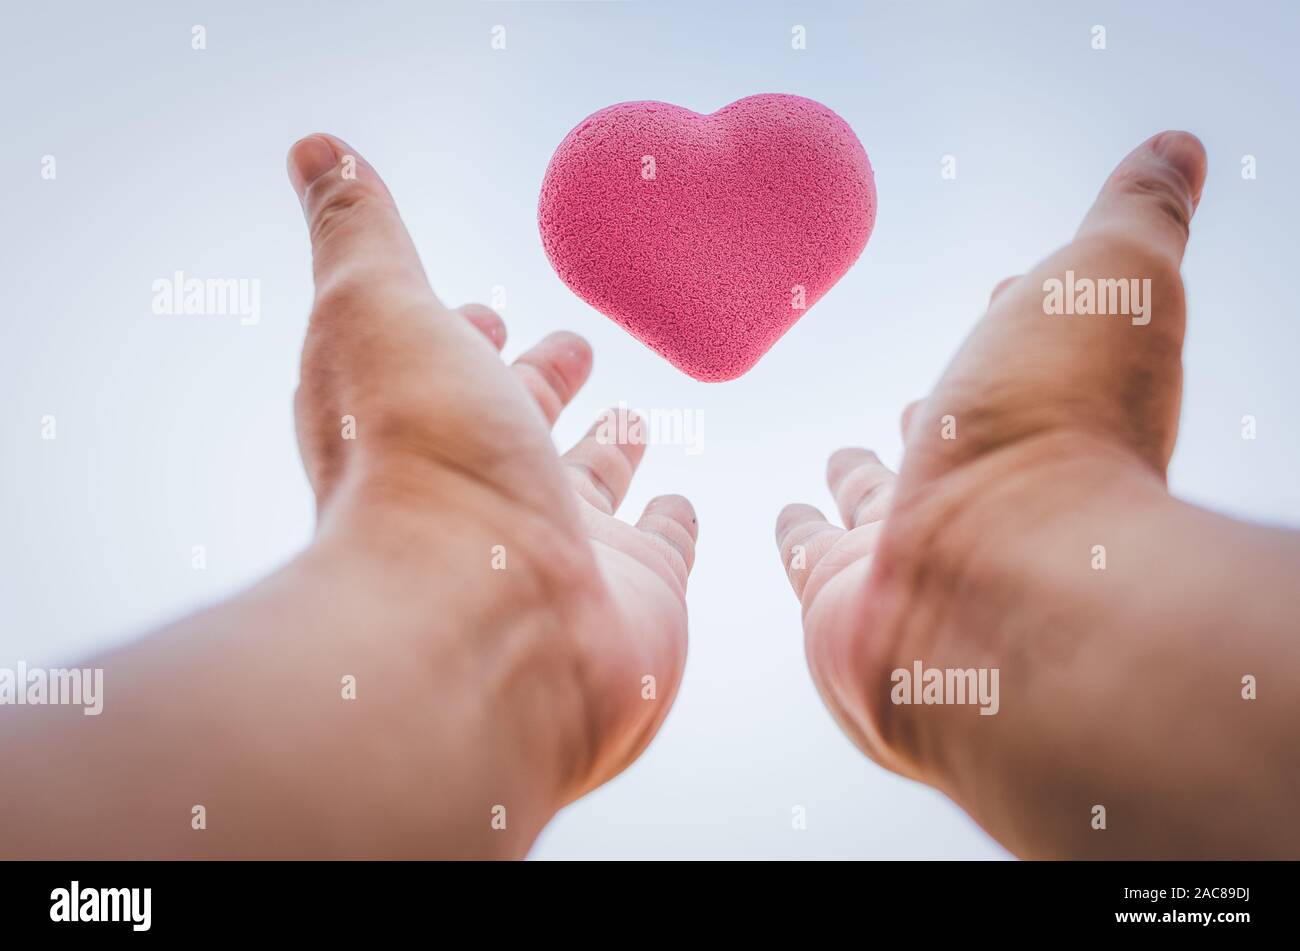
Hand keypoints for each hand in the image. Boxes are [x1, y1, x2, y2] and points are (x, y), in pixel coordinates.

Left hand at [288, 134, 697, 845]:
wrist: (487, 625)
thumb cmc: (422, 466)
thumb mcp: (377, 308)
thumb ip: (359, 231)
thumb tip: (314, 149)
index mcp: (423, 426)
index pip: (446, 366)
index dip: (462, 332)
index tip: (480, 306)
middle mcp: (488, 493)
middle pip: (519, 425)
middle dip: (542, 381)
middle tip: (571, 346)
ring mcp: (564, 550)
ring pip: (591, 490)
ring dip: (608, 453)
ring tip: (630, 418)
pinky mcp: (638, 597)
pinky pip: (661, 552)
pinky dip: (672, 530)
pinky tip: (683, 508)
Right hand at [778, 132, 1299, 857]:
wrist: (997, 590)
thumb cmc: (1060, 434)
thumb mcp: (1111, 281)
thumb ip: (1137, 214)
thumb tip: (1179, 148)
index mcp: (1049, 421)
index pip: (1027, 362)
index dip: (1016, 324)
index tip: (1003, 289)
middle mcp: (986, 498)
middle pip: (950, 448)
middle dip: (930, 420)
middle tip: (911, 401)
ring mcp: (914, 556)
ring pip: (879, 510)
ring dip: (861, 484)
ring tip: (837, 459)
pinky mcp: (844, 604)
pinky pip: (813, 562)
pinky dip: (802, 540)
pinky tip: (787, 522)